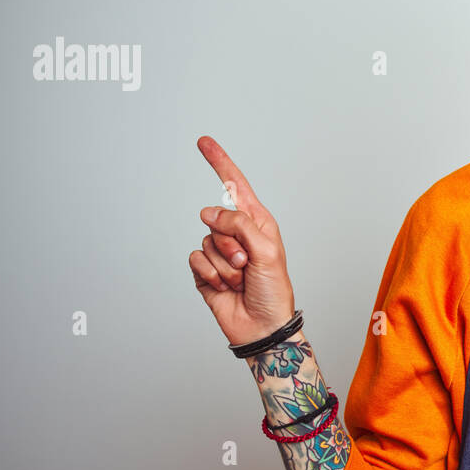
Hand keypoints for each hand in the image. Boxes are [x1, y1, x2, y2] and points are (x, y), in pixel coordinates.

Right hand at [190, 136, 296, 345]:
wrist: (261, 327)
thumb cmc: (273, 290)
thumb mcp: (266, 250)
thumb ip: (239, 224)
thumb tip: (208, 212)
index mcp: (258, 223)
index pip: (234, 187)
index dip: (219, 163)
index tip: (204, 141)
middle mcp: (237, 234)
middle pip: (216, 217)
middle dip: (230, 242)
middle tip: (247, 263)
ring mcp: (219, 252)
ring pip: (206, 240)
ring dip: (224, 264)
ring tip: (240, 279)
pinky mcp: (204, 271)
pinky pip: (195, 259)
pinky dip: (209, 273)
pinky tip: (223, 286)